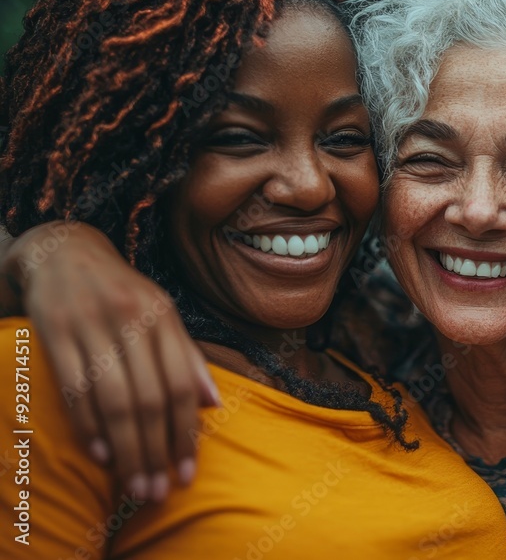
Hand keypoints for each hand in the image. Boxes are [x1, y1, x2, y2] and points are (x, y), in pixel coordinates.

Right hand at [1, 221, 219, 500]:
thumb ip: (187, 356)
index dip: (186, 432)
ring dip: (126, 448)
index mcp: (163, 316)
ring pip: (114, 399)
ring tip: (133, 483)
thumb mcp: (162, 313)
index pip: (182, 383)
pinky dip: (87, 426)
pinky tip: (100, 454)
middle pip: (150, 398)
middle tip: (157, 490)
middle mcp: (132, 319)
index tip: (187, 471)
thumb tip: (214, 403)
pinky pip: (74, 388)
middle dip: (156, 450)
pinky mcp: (55, 331)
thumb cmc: (123, 291)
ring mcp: (92, 325)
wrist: (65, 250)